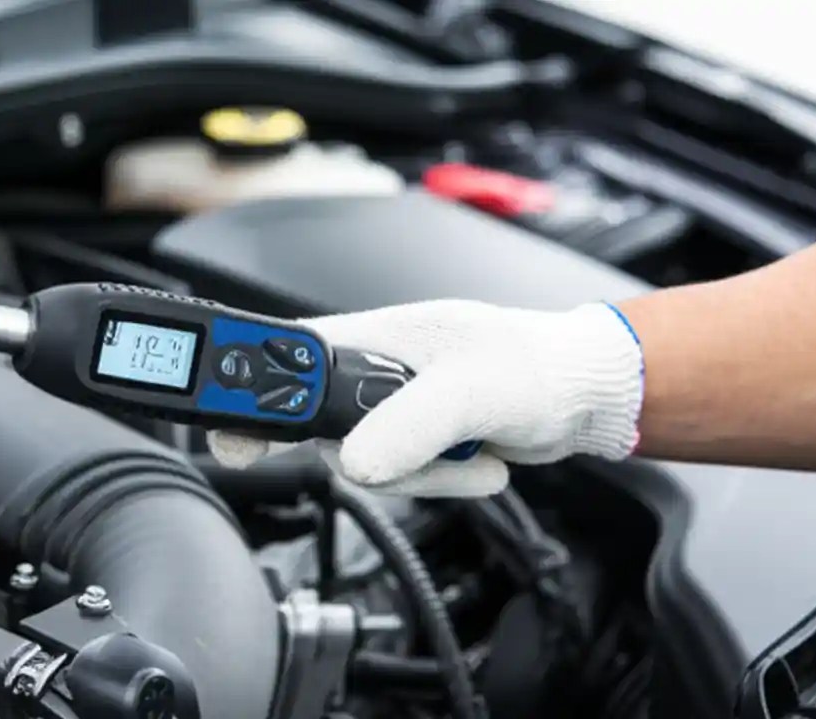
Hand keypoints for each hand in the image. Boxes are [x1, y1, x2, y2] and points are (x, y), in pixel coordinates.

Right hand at [208, 300, 643, 496]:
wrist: (583, 395)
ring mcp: (392, 406)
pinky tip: (478, 462)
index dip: (248, 392)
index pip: (285, 357)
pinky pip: (397, 478)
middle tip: (402, 459)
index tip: (232, 436)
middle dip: (358, 451)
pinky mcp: (412, 439)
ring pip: (360, 462)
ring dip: (418, 474)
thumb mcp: (473, 392)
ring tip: (470, 452)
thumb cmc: (538, 367)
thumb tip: (354, 460)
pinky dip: (436, 482)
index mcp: (373, 334)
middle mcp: (373, 368)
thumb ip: (409, 423)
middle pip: (317, 424)